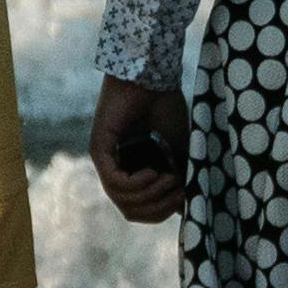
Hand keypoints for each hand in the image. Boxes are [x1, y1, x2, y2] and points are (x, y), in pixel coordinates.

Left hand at [89, 77, 189, 223]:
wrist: (153, 77)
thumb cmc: (165, 105)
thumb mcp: (178, 148)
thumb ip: (181, 174)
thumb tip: (188, 205)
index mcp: (132, 169)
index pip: (140, 208)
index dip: (163, 209)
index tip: (184, 196)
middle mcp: (115, 168)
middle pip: (131, 211)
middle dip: (158, 208)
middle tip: (179, 192)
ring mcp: (105, 161)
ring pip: (123, 201)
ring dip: (151, 195)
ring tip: (169, 179)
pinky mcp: (99, 151)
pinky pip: (115, 184)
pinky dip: (138, 184)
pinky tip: (154, 171)